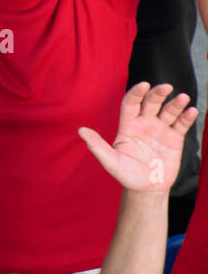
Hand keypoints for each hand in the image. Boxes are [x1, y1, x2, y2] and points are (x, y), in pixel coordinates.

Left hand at [79, 82, 194, 194]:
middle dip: (158, 93)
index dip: (136, 93)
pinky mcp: (174, 139)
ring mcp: (160, 130)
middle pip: (151, 103)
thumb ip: (97, 146)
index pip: (131, 103)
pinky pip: (181, 124)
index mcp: (128, 125)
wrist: (146, 188)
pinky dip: (187, 117)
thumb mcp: (110, 161)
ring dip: (176, 103)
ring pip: (168, 111)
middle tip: (166, 87)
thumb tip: (80, 130)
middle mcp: (144, 124)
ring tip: (183, 98)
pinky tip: (191, 111)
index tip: (143, 85)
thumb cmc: (126, 174)